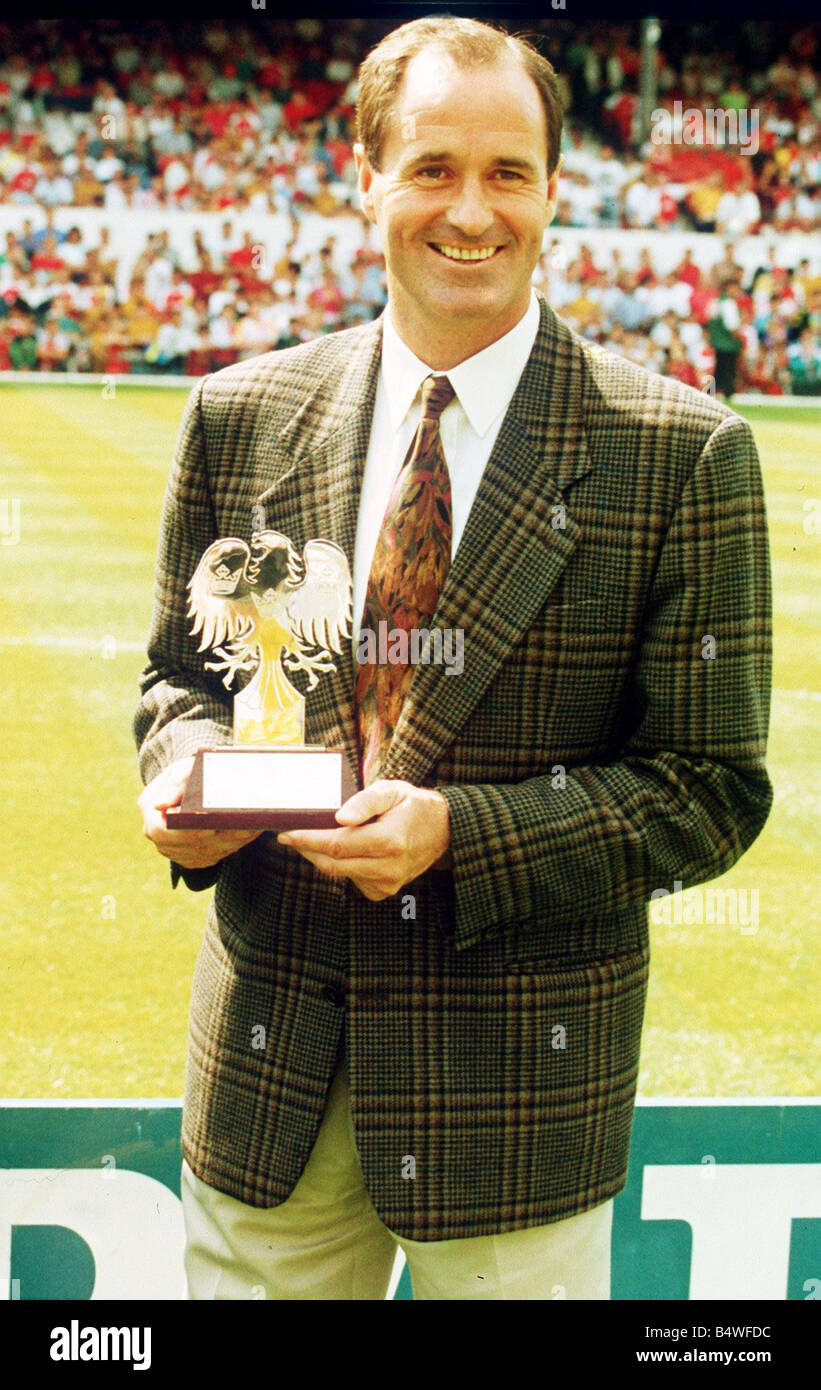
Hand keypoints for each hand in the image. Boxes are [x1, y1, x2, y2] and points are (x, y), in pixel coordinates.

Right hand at [139, 756, 263, 868]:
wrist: (185, 789)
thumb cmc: (184, 777)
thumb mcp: (179, 773)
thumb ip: (174, 787)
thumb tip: (160, 806)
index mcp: (153, 821)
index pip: (168, 832)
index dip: (192, 830)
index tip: (215, 824)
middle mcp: (163, 843)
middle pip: (195, 845)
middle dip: (223, 835)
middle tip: (248, 824)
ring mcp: (178, 855)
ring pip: (210, 852)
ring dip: (235, 841)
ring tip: (255, 825)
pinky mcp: (195, 859)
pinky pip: (217, 855)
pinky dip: (235, 844)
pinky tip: (251, 831)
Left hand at [277, 780, 450, 900]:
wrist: (443, 830)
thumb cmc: (412, 806)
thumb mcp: (391, 791)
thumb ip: (364, 801)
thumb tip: (339, 818)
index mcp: (389, 841)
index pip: (336, 845)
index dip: (307, 840)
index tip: (285, 833)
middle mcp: (388, 868)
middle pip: (332, 864)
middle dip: (307, 849)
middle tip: (290, 835)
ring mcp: (387, 883)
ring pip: (339, 873)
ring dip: (322, 857)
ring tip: (316, 837)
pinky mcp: (383, 891)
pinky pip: (351, 880)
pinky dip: (341, 866)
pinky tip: (346, 851)